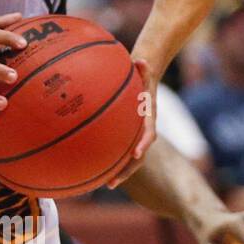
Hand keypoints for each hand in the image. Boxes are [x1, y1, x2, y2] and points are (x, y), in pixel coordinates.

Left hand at [108, 59, 155, 187]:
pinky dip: (110, 160)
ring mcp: (135, 135)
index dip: (143, 144)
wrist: (145, 79)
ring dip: (118, 171)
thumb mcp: (143, 69)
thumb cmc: (141, 74)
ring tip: (104, 184)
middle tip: (112, 182)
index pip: (148, 134)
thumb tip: (141, 59)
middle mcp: (143, 130)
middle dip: (127, 169)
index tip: (136, 153)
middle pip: (138, 155)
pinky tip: (94, 169)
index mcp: (148, 118)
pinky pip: (119, 151)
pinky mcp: (126, 135)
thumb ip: (143, 67)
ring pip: (128, 158)